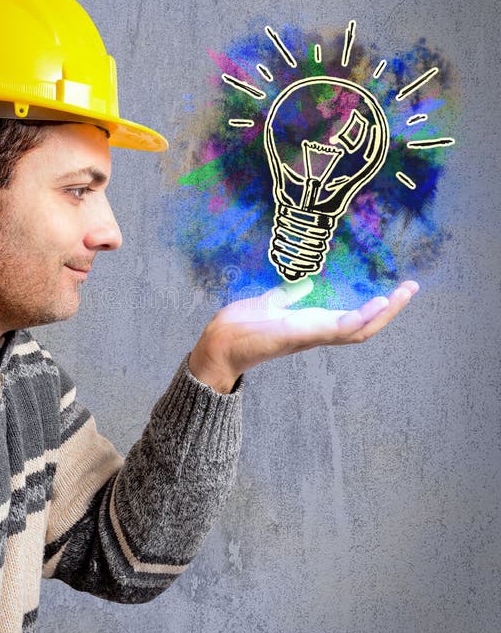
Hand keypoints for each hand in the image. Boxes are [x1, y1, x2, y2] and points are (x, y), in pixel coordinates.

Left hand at [188, 278, 419, 393]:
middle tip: (413, 288)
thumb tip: (301, 287)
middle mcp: (316, 333)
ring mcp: (310, 336)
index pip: (352, 318)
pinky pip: (337, 329)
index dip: (377, 307)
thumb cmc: (240, 328)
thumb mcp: (268, 306)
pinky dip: (360, 318)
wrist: (218, 345)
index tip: (396, 289)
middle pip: (365, 326)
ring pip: (358, 330)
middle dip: (391, 309)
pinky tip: (377, 304)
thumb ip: (286, 298)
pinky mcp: (300, 335)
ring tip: (404, 293)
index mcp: (311, 325)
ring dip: (384, 313)